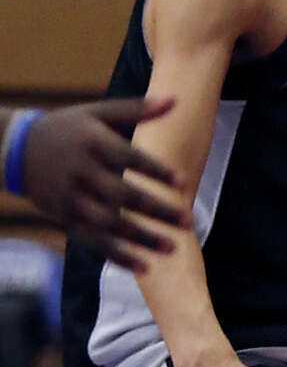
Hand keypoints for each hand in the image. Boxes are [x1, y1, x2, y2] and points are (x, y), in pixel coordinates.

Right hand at [22, 95, 188, 268]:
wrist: (17, 149)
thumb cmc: (68, 127)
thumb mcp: (97, 112)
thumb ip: (136, 109)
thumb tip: (176, 100)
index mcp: (93, 142)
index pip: (129, 158)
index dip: (156, 171)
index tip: (183, 182)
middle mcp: (82, 171)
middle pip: (123, 195)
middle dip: (156, 210)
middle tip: (188, 222)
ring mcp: (72, 198)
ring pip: (109, 224)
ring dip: (142, 239)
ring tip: (173, 248)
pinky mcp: (66, 218)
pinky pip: (94, 241)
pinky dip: (118, 256)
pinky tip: (145, 266)